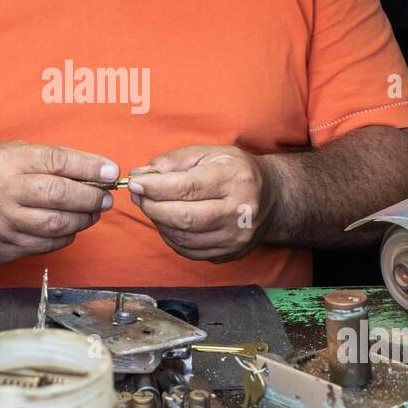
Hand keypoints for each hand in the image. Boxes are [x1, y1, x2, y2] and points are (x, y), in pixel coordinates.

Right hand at [0, 141, 116, 264]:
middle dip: (90, 197)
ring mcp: (2, 222)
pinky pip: (44, 245)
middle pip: (58, 195)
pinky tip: (70, 228)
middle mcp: (3, 191)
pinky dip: (64, 237)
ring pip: (54, 225)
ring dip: (82, 220)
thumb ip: (51, 159)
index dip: (89, 166)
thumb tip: (97, 170)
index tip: (111, 171)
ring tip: (92, 213)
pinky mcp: (3, 246)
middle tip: (105, 198)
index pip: (57, 161)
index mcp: (8, 162)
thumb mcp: (14, 154)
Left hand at [129, 145, 270, 262]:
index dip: (156, 187)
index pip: (188, 187)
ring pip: (184, 237)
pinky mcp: (230, 253)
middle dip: (152, 207)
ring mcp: (236, 237)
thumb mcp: (211, 153)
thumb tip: (143, 173)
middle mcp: (240, 211)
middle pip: (185, 217)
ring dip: (159, 222)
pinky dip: (171, 237)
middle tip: (138, 196)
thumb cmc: (235, 171)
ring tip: (152, 206)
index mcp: (235, 179)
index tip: (135, 183)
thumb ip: (176, 160)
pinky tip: (168, 222)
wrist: (272, 198)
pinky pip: (189, 251)